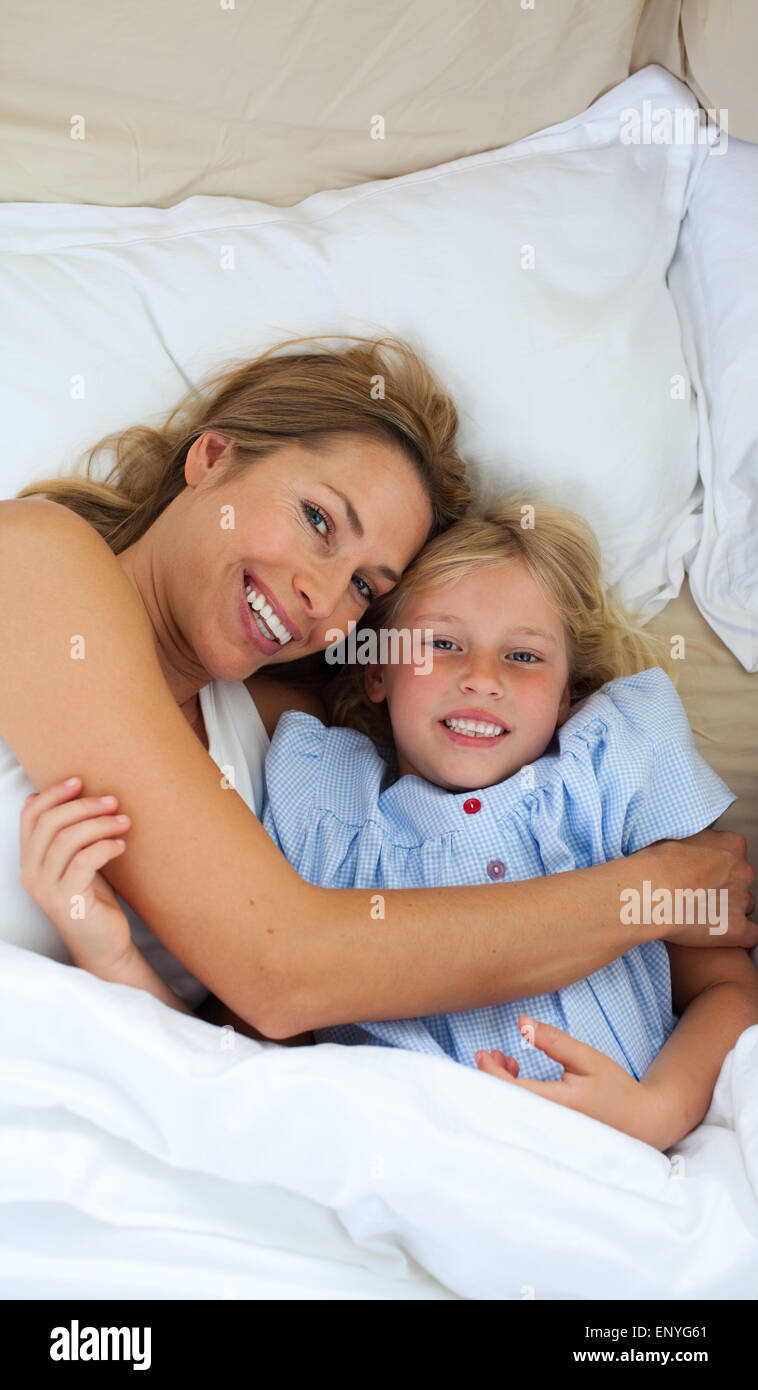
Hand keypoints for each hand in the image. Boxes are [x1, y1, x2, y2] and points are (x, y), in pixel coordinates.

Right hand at [19, 776, 132, 974]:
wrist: (104, 944)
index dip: (54, 794)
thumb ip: (68, 836)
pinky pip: (84, 860)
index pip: (30, 815)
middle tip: (113, 801)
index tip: (80, 781)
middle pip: (50, 823)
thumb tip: (68, 796)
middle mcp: (31, 874)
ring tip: (124, 821)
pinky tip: (121, 845)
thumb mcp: (78, 862)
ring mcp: (47, 889)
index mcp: (30, 860)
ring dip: (99, 823)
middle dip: (83, 805)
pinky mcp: (68, 900)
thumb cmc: (93, 899)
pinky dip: (105, 846)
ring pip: (67, 839)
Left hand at [474, 1015, 668, 1148]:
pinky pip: (523, 1117)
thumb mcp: (586, 1058)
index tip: (483, 1053)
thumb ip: (553, 1041)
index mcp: (557, 1105)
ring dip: (504, 1084)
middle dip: (492, 1077)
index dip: (490, 1072)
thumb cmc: (616, 1089)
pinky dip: (516, 1095)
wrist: (642, 1124)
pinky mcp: (550, 1137)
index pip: (509, 1091)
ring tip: (508, 1060)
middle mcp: (548, 1125)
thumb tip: (521, 1022)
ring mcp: (548, 1135)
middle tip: (493, 1053)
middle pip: (503, 1104)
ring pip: (512, 1111)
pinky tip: (521, 1077)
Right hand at [645, 831, 755, 947]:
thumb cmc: (655, 864)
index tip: (697, 870)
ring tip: (698, 914)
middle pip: (740, 880)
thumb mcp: (675, 836)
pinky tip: (720, 935)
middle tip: (695, 892)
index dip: (714, 864)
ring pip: (744, 906)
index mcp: (731, 845)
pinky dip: (739, 936)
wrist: (650, 892)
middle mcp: (742, 871)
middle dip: (722, 886)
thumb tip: (689, 846)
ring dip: (727, 910)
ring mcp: (741, 900)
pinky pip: (750, 935)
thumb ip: (693, 841)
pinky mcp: (737, 928)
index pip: (733, 853)